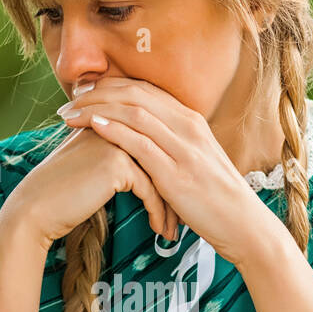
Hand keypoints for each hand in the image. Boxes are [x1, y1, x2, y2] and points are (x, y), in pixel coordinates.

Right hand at [0, 122, 180, 251]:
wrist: (35, 210)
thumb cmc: (63, 195)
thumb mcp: (93, 168)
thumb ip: (118, 157)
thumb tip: (148, 171)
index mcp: (111, 119)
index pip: (154, 142)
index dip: (168, 170)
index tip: (178, 199)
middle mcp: (115, 123)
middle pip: (161, 155)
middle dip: (175, 189)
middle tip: (184, 217)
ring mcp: (116, 140)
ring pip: (160, 172)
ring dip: (171, 204)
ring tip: (174, 229)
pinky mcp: (116, 162)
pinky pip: (150, 188)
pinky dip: (158, 212)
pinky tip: (159, 230)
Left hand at [57, 76, 273, 263]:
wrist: (244, 225)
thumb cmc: (215, 198)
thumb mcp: (195, 161)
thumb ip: (171, 145)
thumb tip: (142, 140)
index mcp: (191, 120)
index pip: (144, 90)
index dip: (110, 87)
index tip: (83, 93)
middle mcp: (187, 126)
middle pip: (134, 94)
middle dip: (97, 94)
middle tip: (68, 101)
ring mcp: (183, 148)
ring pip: (133, 113)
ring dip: (96, 110)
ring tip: (69, 114)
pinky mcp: (177, 173)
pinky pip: (140, 143)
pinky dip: (114, 131)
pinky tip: (93, 127)